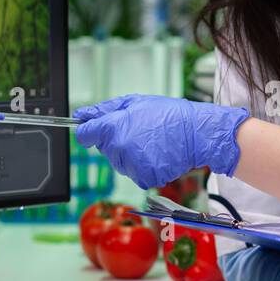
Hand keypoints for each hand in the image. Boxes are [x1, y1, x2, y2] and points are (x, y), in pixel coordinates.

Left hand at [74, 95, 248, 188]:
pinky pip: (135, 174)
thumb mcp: (136, 102)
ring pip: (119, 163)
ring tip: (151, 143)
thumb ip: (105, 110)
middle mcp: (120, 149)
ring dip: (130, 155)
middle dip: (116, 141)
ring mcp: (132, 165)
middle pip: (104, 149)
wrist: (197, 133)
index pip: (84, 135)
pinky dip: (144, 167)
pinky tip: (157, 155)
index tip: (97, 130)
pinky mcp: (145, 178)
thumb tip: (81, 115)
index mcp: (114, 128)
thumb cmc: (169, 115)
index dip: (89, 131)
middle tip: (140, 130)